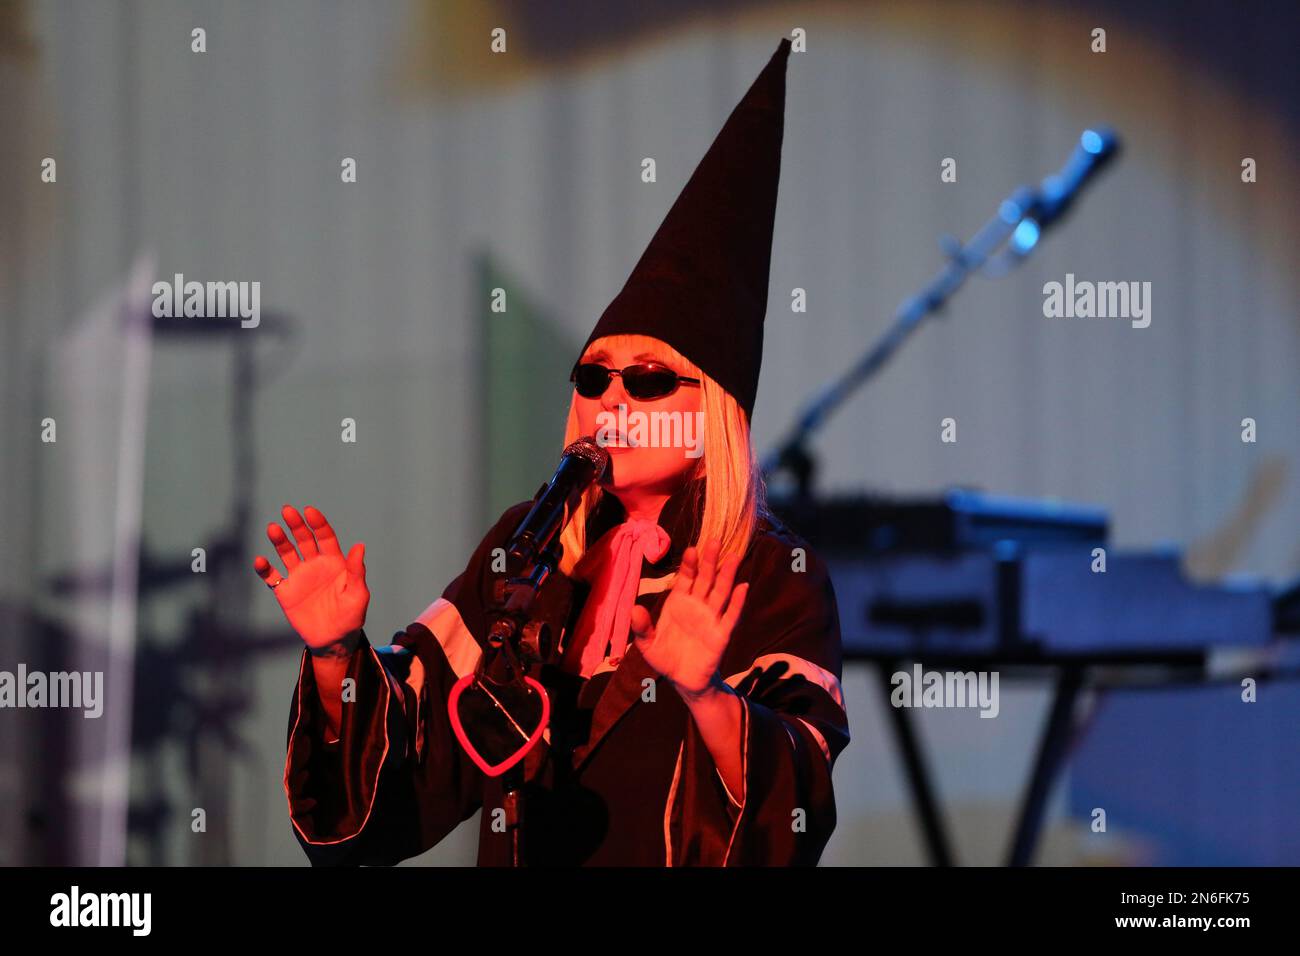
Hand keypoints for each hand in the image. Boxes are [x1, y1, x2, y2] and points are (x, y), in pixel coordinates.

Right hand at [253, 505, 369, 651]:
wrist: (333, 640)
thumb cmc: (351, 616)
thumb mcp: (358, 594)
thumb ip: (356, 571)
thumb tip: (360, 546)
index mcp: (334, 562)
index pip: (325, 537)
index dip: (318, 523)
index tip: (309, 511)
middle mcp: (315, 565)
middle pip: (304, 539)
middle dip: (296, 525)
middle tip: (288, 511)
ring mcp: (299, 577)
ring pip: (286, 553)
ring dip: (279, 540)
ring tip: (273, 529)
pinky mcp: (285, 591)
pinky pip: (272, 577)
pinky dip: (264, 569)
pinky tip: (260, 561)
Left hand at [629, 539, 748, 697]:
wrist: (682, 680)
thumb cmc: (664, 657)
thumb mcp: (647, 644)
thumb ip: (641, 627)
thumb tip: (634, 608)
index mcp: (679, 602)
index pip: (685, 578)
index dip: (689, 565)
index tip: (692, 549)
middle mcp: (697, 606)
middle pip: (706, 579)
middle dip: (710, 561)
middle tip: (715, 541)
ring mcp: (711, 618)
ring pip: (720, 592)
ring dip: (727, 575)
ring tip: (734, 556)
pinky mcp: (721, 634)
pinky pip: (731, 616)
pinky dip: (737, 602)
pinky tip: (743, 586)